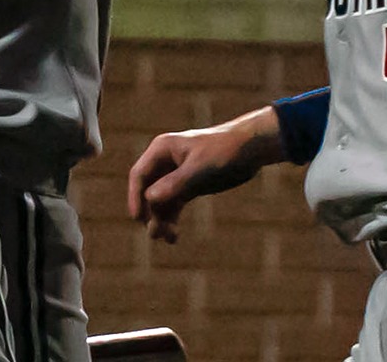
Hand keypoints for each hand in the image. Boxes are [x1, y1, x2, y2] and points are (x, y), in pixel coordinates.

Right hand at [126, 112, 283, 242]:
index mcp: (163, 150)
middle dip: (151, 213)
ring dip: (161, 219)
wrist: (251, 148)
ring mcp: (176, 174)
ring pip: (160, 201)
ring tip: (168, 238)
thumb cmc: (225, 151)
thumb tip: (149, 197)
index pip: (139, 175)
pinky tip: (174, 236)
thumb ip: (175, 183)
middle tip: (156, 234)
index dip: (135, 197)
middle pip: (147, 191)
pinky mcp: (188, 184)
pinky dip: (172, 219)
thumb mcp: (200, 168)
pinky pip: (173, 204)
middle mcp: (166, 161)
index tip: (138, 219)